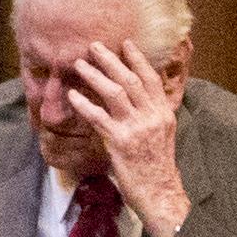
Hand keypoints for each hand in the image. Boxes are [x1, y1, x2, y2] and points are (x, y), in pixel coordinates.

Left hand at [48, 43, 192, 236]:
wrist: (160, 193)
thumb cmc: (157, 166)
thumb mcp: (161, 135)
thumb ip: (150, 115)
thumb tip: (136, 99)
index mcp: (163, 113)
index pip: (151, 79)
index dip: (138, 59)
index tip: (125, 43)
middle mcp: (151, 117)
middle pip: (130, 80)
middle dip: (111, 60)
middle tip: (94, 46)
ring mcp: (136, 128)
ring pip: (115, 93)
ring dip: (95, 75)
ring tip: (80, 64)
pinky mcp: (120, 142)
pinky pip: (98, 117)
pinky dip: (84, 104)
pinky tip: (73, 95)